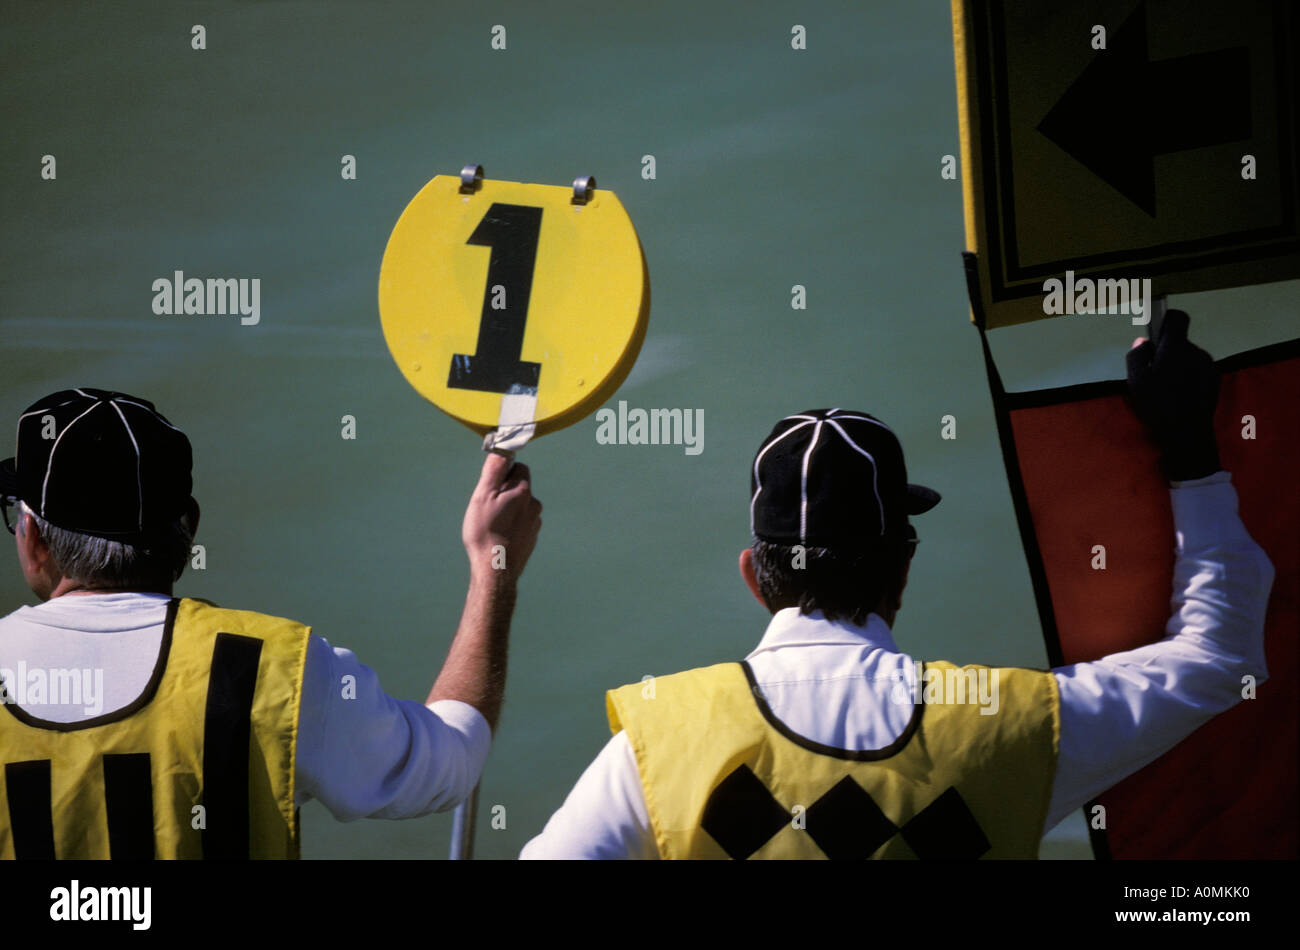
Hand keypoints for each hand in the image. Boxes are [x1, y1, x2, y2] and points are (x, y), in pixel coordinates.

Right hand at [461, 451, 542, 581]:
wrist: (496, 570)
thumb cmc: (486, 532)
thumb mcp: (482, 496)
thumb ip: (494, 470)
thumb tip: (503, 448)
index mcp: (524, 492)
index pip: (519, 468)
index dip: (503, 474)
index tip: (490, 488)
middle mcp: (534, 506)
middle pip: (519, 488)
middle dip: (504, 493)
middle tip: (487, 508)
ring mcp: (535, 524)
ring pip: (520, 507)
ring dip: (508, 510)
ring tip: (492, 525)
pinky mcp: (531, 539)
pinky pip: (521, 524)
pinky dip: (511, 526)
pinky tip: (498, 537)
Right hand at [1125, 309, 1220, 480]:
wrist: (1187, 433)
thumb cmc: (1158, 405)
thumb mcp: (1136, 381)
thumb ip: (1136, 356)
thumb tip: (1143, 342)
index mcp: (1177, 348)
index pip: (1177, 318)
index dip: (1166, 320)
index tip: (1156, 333)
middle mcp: (1196, 351)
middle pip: (1181, 341)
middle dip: (1167, 350)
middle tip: (1153, 371)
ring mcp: (1208, 365)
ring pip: (1189, 356)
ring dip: (1178, 364)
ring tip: (1166, 386)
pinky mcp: (1214, 379)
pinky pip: (1198, 368)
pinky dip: (1188, 374)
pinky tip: (1179, 394)